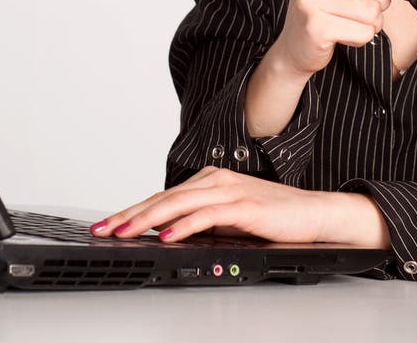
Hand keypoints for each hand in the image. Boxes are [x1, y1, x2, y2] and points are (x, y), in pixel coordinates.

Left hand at [90, 167, 389, 247]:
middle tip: (103, 228)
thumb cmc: (273, 217)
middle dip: (129, 214)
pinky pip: (205, 215)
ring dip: (146, 219)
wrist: (313, 213)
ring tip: (123, 232)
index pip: (163, 196)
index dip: (133, 210)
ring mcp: (229, 190)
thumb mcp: (229, 219)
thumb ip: (202, 220)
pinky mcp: (243, 205)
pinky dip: (181, 226)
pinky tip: (165, 236)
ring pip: (177, 204)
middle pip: (163, 197)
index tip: (108, 224)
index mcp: (210, 180)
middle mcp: (215, 180)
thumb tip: (167, 233)